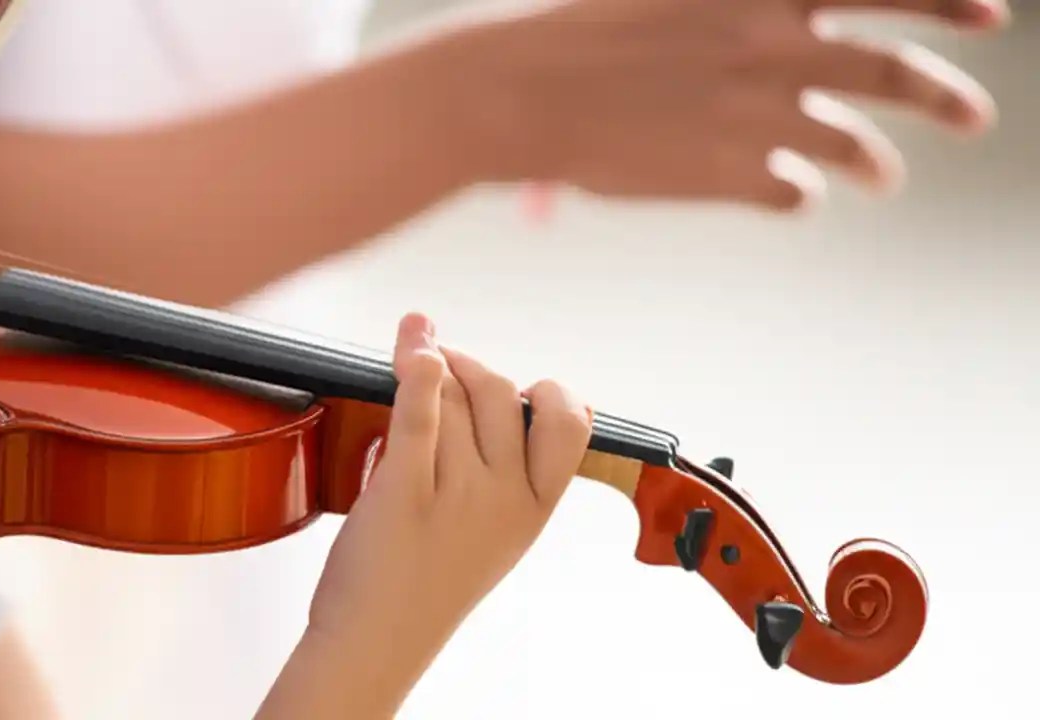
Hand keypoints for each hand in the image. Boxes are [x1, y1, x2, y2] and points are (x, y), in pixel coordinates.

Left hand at [291, 312, 591, 712]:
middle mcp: (505, 497)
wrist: (378, 640)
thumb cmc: (429, 579)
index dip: (547, 391)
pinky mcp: (404, 491)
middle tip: (442, 365)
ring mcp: (457, 494)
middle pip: (499, 393)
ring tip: (410, 365)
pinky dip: (417, 375)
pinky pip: (419, 416)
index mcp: (536, 506)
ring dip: (428, 368)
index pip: (570, 423)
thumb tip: (476, 374)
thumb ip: (499, 461)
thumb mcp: (495, 529)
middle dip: (469, 366)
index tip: (518, 388)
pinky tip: (413, 353)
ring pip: (452, 398)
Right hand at [452, 0, 1007, 209]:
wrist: (519, 91)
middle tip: (974, 116)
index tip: (995, 15)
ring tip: (883, 178)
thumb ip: (734, 4)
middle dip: (945, 97)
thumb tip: (788, 22)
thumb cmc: (577, 27)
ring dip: (876, 166)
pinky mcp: (729, 175)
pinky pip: (791, 193)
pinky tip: (790, 194)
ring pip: (852, 150)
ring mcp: (757, 114)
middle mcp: (775, 44)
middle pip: (893, 73)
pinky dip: (797, 194)